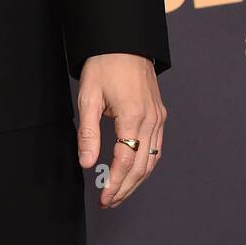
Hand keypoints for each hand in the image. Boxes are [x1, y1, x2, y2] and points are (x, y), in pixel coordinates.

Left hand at [76, 53, 166, 208]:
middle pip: (141, 166)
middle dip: (125, 188)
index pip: (126, 161)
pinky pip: (156, 147)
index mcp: (133, 116)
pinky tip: (133, 173)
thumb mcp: (89, 96)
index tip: (103, 197)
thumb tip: (86, 163)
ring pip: (152, 160)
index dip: (115, 183)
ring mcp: (158, 118)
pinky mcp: (159, 115)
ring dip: (136, 181)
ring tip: (118, 193)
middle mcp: (151, 120)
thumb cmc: (104, 65)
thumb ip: (87, 132)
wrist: (124, 42)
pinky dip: (145, 165)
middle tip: (108, 202)